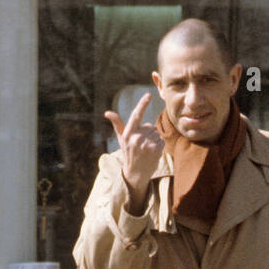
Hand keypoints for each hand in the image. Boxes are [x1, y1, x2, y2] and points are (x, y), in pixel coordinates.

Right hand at [104, 93, 163, 211]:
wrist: (135, 173)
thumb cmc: (128, 154)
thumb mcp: (121, 139)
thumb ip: (117, 124)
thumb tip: (107, 113)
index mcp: (128, 134)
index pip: (136, 115)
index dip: (142, 104)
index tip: (148, 95)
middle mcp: (136, 138)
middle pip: (149, 126)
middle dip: (147, 133)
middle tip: (141, 145)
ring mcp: (146, 144)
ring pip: (156, 133)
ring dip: (153, 140)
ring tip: (146, 150)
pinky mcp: (155, 150)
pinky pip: (161, 140)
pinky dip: (159, 145)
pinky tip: (152, 153)